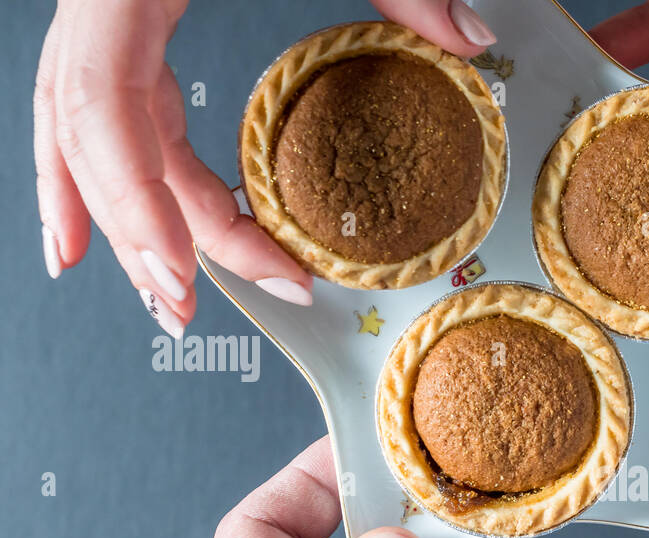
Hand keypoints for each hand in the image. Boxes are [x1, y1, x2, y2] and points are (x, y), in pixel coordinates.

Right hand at [33, 0, 497, 335]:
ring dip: (117, 210)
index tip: (190, 273)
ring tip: (160, 288)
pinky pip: (110, 94)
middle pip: (90, 128)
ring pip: (85, 120)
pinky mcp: (128, 2)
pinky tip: (134, 218)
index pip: (99, 98)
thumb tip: (473, 40)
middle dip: (134, 226)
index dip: (138, 199)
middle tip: (186, 308)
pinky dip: (120, 161)